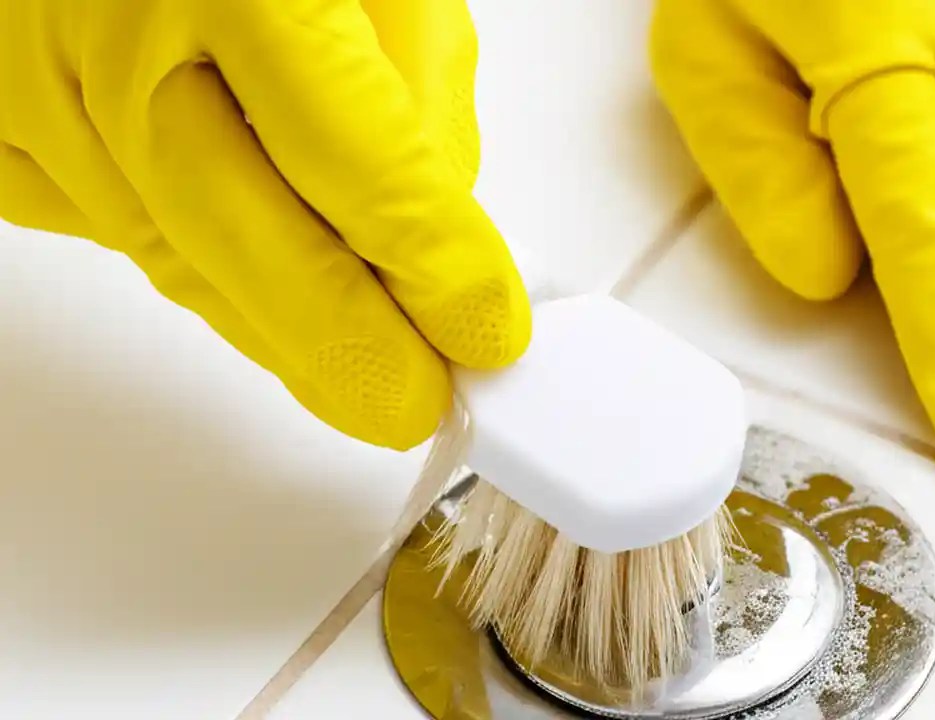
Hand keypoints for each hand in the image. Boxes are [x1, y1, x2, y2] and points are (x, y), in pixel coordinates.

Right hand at [0, 0, 530, 449]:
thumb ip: (415, 92)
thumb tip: (434, 232)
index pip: (360, 166)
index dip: (432, 269)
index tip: (484, 332)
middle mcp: (125, 48)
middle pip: (245, 243)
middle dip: (346, 348)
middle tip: (415, 404)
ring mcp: (43, 100)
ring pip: (176, 261)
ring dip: (279, 331)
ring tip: (359, 371)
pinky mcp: (1, 140)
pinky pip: (110, 241)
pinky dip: (201, 280)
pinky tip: (262, 295)